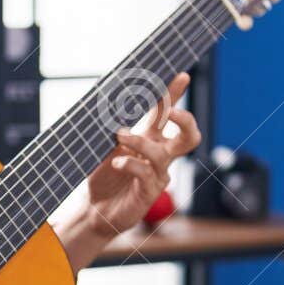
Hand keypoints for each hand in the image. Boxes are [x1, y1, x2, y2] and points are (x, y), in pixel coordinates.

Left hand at [84, 72, 201, 236]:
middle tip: (171, 111)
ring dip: (139, 141)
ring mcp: (158, 175)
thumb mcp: (104, 148)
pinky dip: (130, 163)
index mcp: (151, 140)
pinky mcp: (149, 193)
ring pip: (161, 154)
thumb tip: (111, 106)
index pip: (165, 114)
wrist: (94, 210)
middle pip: (188, 136)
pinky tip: (116, 162)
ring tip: (119, 135)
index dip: (174, 95)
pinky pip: (146, 173)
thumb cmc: (102, 176)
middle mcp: (159, 156)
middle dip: (185, 120)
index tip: (182, 74)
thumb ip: (112, 131)